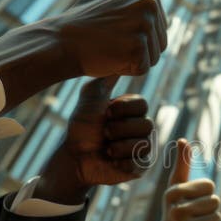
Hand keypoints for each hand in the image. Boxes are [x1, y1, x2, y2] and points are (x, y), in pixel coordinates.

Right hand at [0, 0, 167, 112]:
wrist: (62, 39)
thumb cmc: (84, 14)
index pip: (159, 24)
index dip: (137, 32)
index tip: (115, 26)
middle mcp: (150, 4)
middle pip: (159, 41)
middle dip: (138, 48)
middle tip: (111, 40)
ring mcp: (144, 26)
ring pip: (153, 57)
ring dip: (133, 60)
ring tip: (110, 48)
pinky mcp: (137, 49)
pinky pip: (142, 68)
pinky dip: (125, 70)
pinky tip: (109, 58)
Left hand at [34, 77, 152, 203]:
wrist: (74, 155)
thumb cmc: (82, 127)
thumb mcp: (91, 98)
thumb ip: (105, 79)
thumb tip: (116, 53)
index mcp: (134, 112)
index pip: (142, 105)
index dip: (123, 109)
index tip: (106, 113)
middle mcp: (142, 128)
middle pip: (146, 125)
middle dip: (118, 129)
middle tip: (104, 133)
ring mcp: (143, 148)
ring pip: (144, 144)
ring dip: (118, 146)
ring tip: (106, 148)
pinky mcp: (140, 168)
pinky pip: (140, 162)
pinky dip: (121, 161)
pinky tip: (111, 160)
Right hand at [149, 139, 220, 220]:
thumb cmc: (175, 211)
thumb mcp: (176, 187)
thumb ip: (182, 164)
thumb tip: (183, 139)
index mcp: (172, 192)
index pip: (209, 185)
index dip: (206, 193)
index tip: (193, 200)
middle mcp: (175, 208)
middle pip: (215, 201)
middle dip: (209, 208)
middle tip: (194, 216)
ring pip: (217, 216)